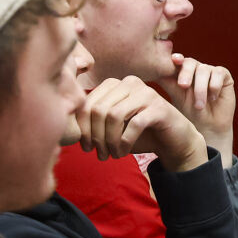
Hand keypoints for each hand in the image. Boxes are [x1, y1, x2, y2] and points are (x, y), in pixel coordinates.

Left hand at [79, 77, 209, 172]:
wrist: (172, 140)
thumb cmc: (138, 133)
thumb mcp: (111, 126)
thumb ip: (92, 122)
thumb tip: (65, 128)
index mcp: (115, 84)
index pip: (86, 103)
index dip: (82, 129)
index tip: (85, 148)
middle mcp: (130, 82)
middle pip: (98, 109)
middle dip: (95, 136)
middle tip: (99, 154)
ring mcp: (147, 93)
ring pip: (113, 116)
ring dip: (109, 141)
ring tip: (111, 154)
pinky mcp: (160, 107)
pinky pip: (133, 124)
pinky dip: (124, 142)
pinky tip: (123, 152)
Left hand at [158, 53, 235, 160]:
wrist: (208, 128)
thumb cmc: (189, 114)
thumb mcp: (177, 97)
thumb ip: (168, 82)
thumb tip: (153, 69)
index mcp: (181, 73)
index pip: (178, 62)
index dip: (176, 59)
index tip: (174, 60)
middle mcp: (195, 70)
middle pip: (190, 62)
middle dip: (186, 73)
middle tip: (183, 86)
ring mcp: (210, 72)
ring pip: (204, 70)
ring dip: (200, 89)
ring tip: (199, 106)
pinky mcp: (224, 76)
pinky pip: (218, 73)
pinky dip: (214, 87)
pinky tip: (213, 98)